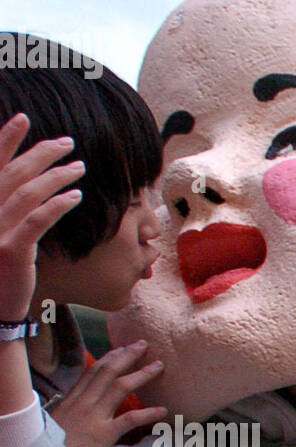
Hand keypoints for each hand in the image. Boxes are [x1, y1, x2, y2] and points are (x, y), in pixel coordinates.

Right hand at [0, 114, 84, 320]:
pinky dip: (58, 203)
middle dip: (42, 152)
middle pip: (14, 171)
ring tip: (80, 167)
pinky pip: (38, 219)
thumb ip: (10, 209)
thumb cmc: (0, 272)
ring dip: (57, 175)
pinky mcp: (12, 249)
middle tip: (68, 143)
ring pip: (28, 191)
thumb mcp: (1, 234)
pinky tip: (77, 196)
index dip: (6, 138)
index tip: (24, 118)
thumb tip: (34, 186)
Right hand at [50, 341, 168, 446]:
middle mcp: (84, 402)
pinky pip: (129, 419)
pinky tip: (163, 410)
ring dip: (141, 375)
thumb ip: (72, 408)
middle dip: (127, 356)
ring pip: (120, 388)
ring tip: (159, 366)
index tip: (122, 347)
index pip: (93, 371)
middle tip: (144, 344)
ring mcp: (94, 416)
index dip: (109, 357)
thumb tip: (85, 402)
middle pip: (108, 372)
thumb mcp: (58, 419)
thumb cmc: (53, 443)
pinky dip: (147, 414)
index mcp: (73, 398)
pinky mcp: (103, 434)